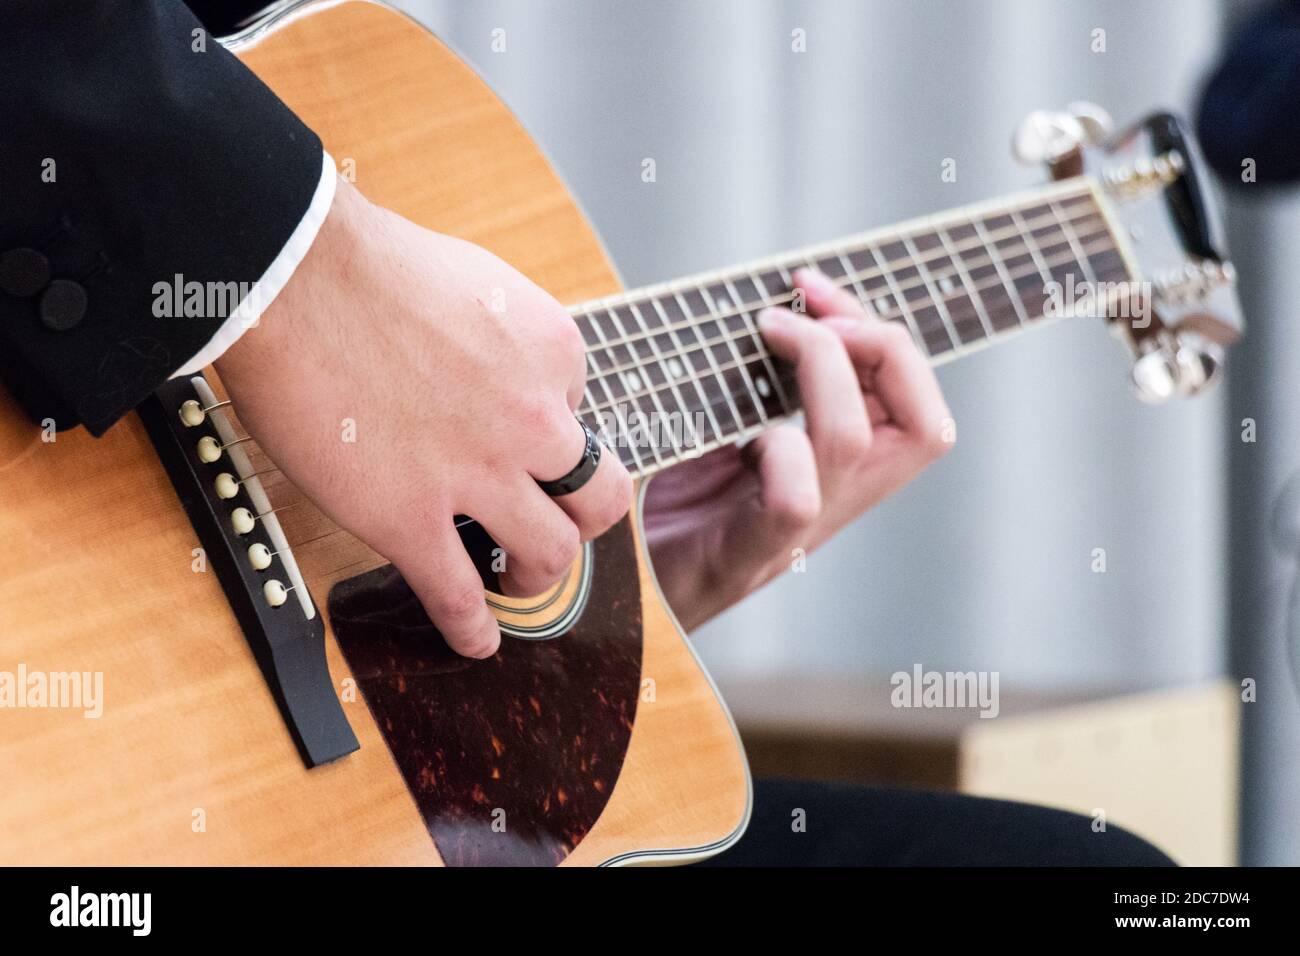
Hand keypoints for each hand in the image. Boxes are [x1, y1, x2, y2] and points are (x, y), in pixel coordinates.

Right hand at [215, 181, 631, 657]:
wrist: (294, 274)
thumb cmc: (371, 262)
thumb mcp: (479, 279)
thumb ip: (507, 334)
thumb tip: (499, 368)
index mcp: (554, 354)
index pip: (578, 414)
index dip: (548, 428)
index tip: (513, 434)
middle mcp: (534, 420)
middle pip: (597, 497)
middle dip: (582, 518)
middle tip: (556, 524)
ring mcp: (478, 476)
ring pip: (552, 554)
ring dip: (539, 575)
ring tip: (518, 580)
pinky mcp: (411, 521)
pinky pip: (461, 597)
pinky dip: (475, 629)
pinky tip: (478, 640)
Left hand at [643, 267, 951, 630]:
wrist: (607, 597)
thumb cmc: (649, 506)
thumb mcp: (708, 432)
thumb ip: (742, 387)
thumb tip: (755, 307)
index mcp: (834, 477)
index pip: (919, 416)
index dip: (890, 345)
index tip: (818, 295)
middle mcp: (830, 505)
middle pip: (923, 428)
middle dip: (879, 344)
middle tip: (806, 308)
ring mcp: (792, 537)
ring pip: (853, 445)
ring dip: (820, 368)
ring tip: (767, 332)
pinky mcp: (743, 556)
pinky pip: (794, 499)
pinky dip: (773, 446)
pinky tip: (730, 429)